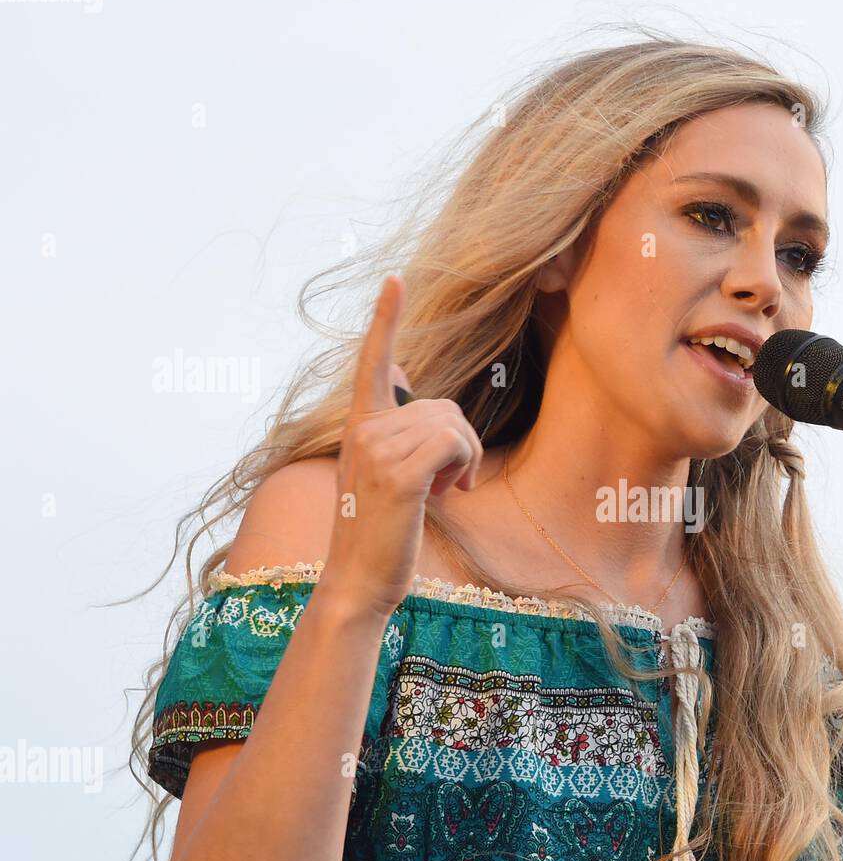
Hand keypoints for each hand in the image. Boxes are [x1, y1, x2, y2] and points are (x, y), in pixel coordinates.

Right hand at [320, 274, 484, 620]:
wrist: (360, 582)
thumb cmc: (381, 535)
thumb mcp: (383, 474)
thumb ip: (391, 427)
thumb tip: (395, 368)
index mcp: (359, 427)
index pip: (371, 362)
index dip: (385, 319)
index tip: (395, 278)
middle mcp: (363, 430)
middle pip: (442, 405)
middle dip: (461, 443)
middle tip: (449, 481)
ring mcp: (377, 449)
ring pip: (453, 424)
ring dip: (464, 459)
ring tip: (443, 490)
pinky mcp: (398, 472)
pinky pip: (455, 443)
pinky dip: (465, 466)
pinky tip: (450, 492)